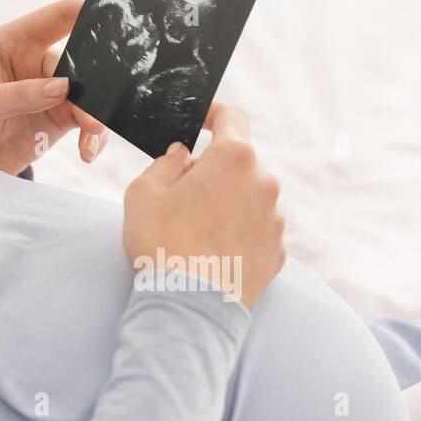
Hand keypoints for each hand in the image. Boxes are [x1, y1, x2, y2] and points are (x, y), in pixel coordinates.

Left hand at [0, 0, 107, 174]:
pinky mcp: (59, 118)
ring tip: (92, 133)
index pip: (59, 16)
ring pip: (89, 94)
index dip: (89, 11)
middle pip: (82, 58)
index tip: (118, 21)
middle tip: (103, 98)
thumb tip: (63, 87)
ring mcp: (51, 90)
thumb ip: (18, 96)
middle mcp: (36, 61)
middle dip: (99, 77)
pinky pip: (88, 121)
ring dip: (96, 112)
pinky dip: (93, 136)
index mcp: (13, 41)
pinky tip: (87, 152)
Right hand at [121, 101, 285, 310]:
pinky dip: (236, 232)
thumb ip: (165, 163)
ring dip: (225, 203)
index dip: (212, 113)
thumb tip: (183, 156)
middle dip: (211, 170)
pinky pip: (255, 229)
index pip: (231, 117)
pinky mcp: (277, 252)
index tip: (200, 120)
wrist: (188, 307)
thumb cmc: (162, 243)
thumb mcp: (143, 192)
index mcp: (233, 158)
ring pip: (247, 197)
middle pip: (236, 162)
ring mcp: (274, 220)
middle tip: (179, 194)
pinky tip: (210, 251)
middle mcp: (263, 183)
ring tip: (193, 231)